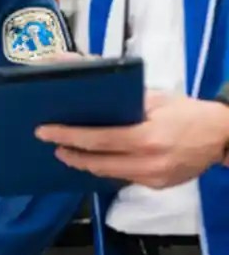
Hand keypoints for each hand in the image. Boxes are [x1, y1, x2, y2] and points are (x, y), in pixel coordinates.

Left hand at [36, 91, 228, 188]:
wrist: (224, 136)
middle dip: (71, 154)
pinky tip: (97, 160)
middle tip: (53, 144)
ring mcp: (153, 178)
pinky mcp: (158, 186)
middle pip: (97, 163)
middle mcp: (148, 162)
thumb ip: (119, 93)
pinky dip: (109, 168)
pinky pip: (124, 178)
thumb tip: (79, 68)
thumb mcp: (154, 98)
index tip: (45, 132)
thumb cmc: (186, 111)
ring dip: (86, 164)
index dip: (68, 137)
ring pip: (108, 174)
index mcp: (146, 137)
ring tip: (69, 152)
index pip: (97, 140)